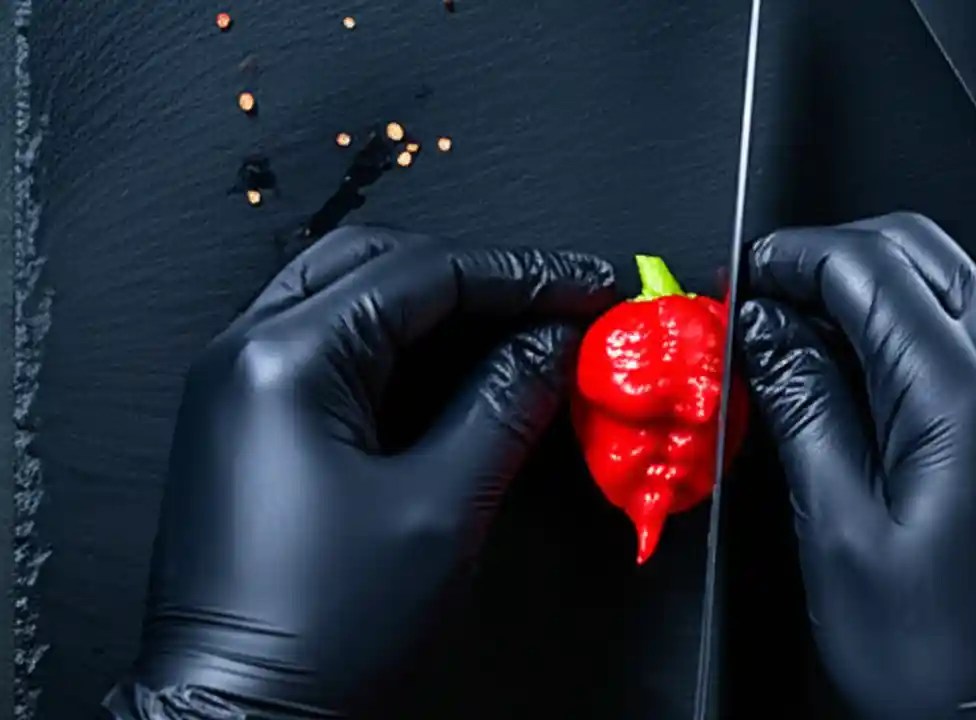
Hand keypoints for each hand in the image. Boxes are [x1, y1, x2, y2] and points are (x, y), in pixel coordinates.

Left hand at [105, 227, 615, 716]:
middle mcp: (248, 357)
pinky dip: (409, 353)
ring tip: (526, 338)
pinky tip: (467, 377)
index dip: (525, 275)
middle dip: (482, 280)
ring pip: (359, 302)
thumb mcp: (439, 507)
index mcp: (283, 361)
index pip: (426, 273)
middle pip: (385, 266)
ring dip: (446, 311)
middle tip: (560, 305)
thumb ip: (506, 402)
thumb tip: (556, 341)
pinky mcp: (256, 429)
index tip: (589, 287)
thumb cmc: (317, 635)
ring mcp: (243, 391)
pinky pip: (340, 356)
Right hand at [739, 213, 975, 716]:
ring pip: (951, 282)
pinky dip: (907, 320)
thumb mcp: (843, 537)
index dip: (795, 257)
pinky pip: (971, 332)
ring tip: (802, 324)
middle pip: (921, 251)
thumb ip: (803, 414)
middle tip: (766, 290)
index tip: (744, 275)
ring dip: (871, 279)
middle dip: (833, 251)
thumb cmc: (950, 661)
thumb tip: (763, 335)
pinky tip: (861, 366)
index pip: (872, 270)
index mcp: (960, 402)